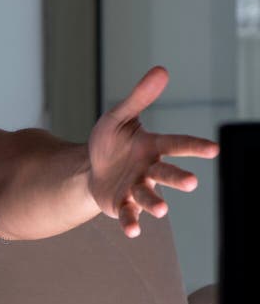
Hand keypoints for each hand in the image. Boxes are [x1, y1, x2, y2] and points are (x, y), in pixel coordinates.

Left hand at [87, 66, 218, 237]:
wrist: (89, 168)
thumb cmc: (109, 142)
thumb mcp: (117, 117)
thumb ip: (138, 98)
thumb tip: (161, 70)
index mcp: (152, 146)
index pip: (176, 144)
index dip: (194, 147)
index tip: (214, 149)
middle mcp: (148, 169)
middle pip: (166, 173)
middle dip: (178, 178)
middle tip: (191, 183)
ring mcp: (136, 189)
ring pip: (149, 196)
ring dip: (156, 203)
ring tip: (163, 210)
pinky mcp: (122, 204)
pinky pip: (128, 214)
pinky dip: (130, 222)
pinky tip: (132, 232)